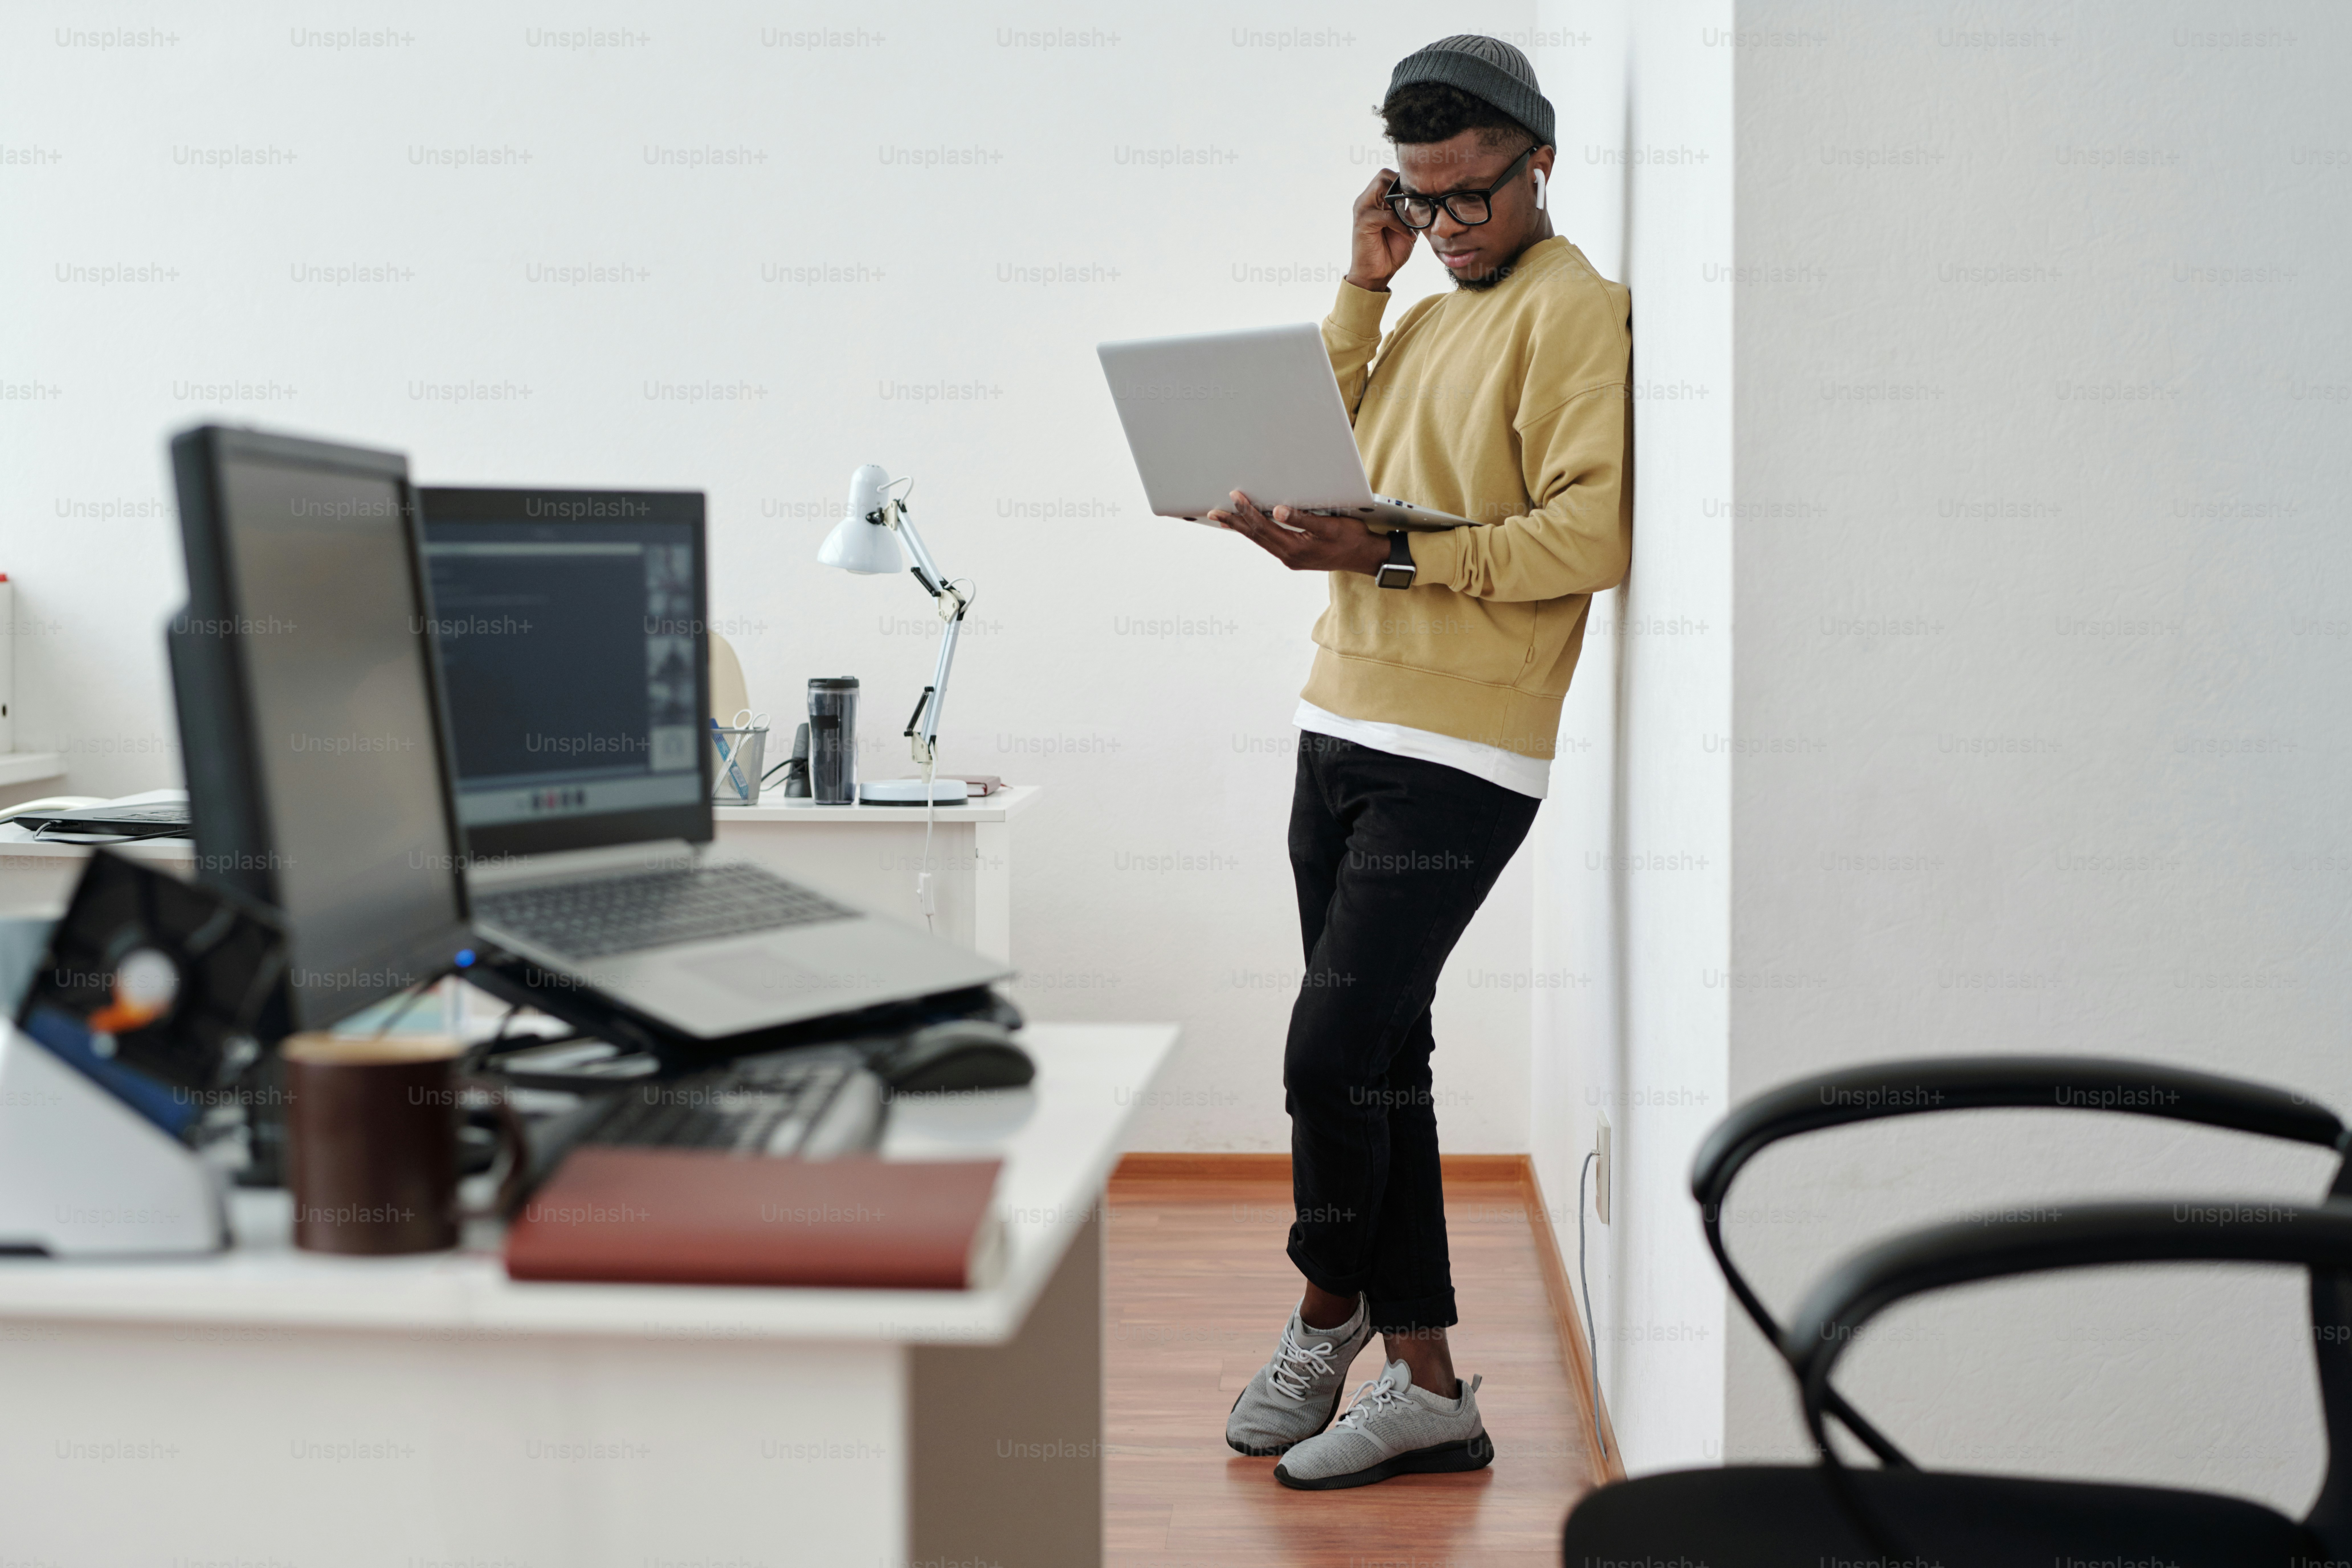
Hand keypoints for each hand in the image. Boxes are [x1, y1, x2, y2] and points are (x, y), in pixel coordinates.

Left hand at [1208, 492, 1387, 575]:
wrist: (1365, 557)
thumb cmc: (1352, 537)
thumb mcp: (1330, 525)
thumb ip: (1304, 519)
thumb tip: (1278, 510)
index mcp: (1296, 548)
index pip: (1264, 527)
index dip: (1247, 511)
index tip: (1235, 497)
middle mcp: (1290, 556)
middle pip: (1256, 536)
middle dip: (1235, 523)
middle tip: (1214, 512)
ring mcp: (1291, 558)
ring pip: (1261, 541)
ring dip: (1243, 529)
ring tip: (1224, 520)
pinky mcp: (1296, 557)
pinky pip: (1270, 543)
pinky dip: (1257, 534)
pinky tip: (1250, 529)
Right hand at [1346, 167, 1414, 292]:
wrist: (1376, 274)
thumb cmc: (1391, 251)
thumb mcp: (1407, 226)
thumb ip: (1411, 210)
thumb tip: (1427, 197)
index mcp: (1375, 200)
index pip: (1389, 175)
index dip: (1405, 182)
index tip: (1421, 197)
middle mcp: (1366, 200)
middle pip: (1384, 174)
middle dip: (1403, 186)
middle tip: (1416, 204)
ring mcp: (1362, 209)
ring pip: (1382, 185)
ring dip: (1401, 200)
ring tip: (1410, 218)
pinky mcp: (1362, 222)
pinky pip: (1386, 215)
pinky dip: (1400, 224)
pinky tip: (1408, 236)